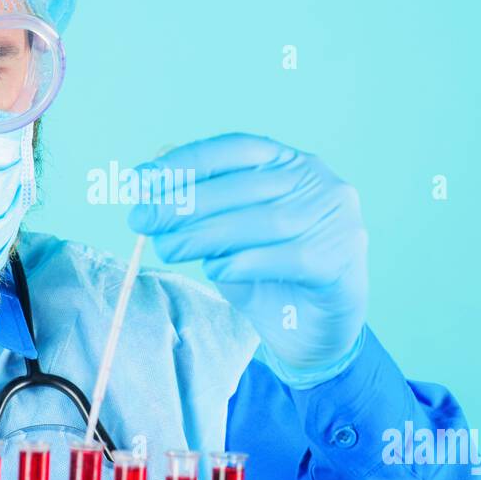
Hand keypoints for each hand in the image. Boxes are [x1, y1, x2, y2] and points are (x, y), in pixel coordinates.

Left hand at [127, 133, 368, 386]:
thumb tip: (149, 190)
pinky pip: (287, 256)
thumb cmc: (267, 274)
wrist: (315, 330)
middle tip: (141, 219)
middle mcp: (318, 181)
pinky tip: (216, 270)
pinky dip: (245, 263)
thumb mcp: (228, 235)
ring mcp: (335, 219)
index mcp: (289, 161)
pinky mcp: (339, 258)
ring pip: (262, 221)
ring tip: (168, 249)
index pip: (234, 149)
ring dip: (206, 235)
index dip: (185, 162)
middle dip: (184, 202)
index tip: (140, 180)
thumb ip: (200, 209)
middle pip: (242, 186)